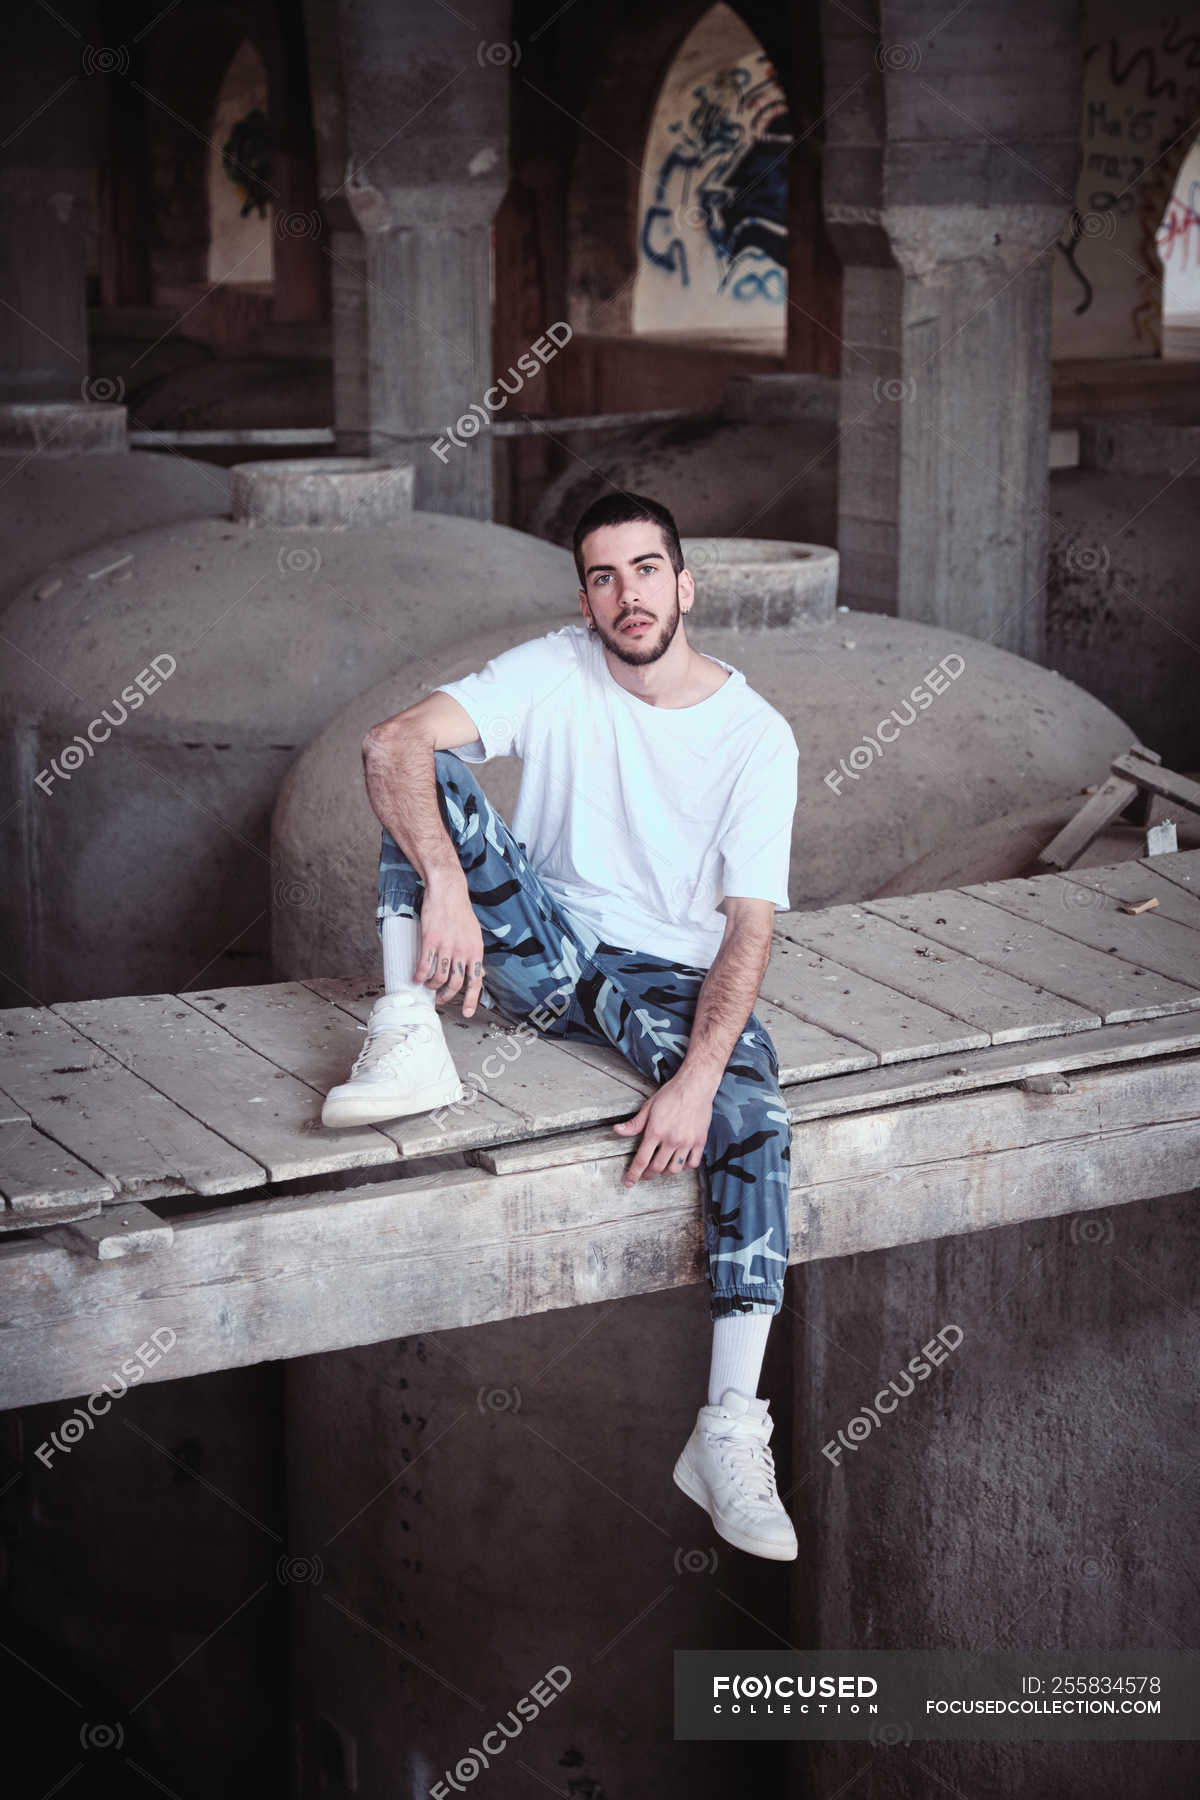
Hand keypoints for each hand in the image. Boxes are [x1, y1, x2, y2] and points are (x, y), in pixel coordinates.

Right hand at [414, 878, 484, 1016]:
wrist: (448, 891)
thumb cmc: (460, 913)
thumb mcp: (474, 935)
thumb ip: (475, 956)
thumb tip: (481, 974)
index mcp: (476, 950)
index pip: (476, 981)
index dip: (471, 1000)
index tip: (466, 1013)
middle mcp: (462, 951)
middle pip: (454, 983)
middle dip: (445, 995)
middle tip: (439, 999)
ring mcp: (446, 946)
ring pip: (438, 977)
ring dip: (431, 985)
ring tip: (428, 985)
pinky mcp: (430, 940)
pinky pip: (423, 965)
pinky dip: (419, 975)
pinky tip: (416, 977)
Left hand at [613, 1071, 715, 1184]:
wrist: (695, 1085)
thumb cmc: (671, 1094)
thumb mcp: (648, 1107)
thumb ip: (634, 1124)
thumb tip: (617, 1130)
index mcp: (655, 1131)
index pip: (641, 1160)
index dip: (633, 1174)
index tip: (629, 1182)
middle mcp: (671, 1140)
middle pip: (657, 1168)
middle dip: (648, 1174)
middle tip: (645, 1174)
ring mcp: (687, 1142)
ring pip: (675, 1169)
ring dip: (666, 1172)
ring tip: (662, 1166)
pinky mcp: (700, 1141)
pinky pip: (692, 1163)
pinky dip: (684, 1166)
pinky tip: (679, 1161)